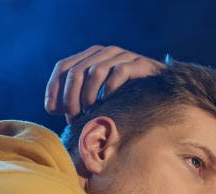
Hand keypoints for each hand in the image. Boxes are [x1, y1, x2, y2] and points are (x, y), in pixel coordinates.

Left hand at [45, 45, 165, 122]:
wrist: (164, 92)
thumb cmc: (128, 97)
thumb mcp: (99, 96)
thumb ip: (77, 98)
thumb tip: (52, 107)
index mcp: (91, 56)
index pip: (63, 67)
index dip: (54, 88)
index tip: (52, 110)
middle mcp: (104, 52)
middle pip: (76, 71)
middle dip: (71, 98)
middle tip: (73, 118)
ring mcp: (123, 55)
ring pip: (95, 72)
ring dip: (88, 96)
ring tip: (90, 114)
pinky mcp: (140, 64)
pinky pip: (119, 73)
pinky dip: (110, 90)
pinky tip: (108, 103)